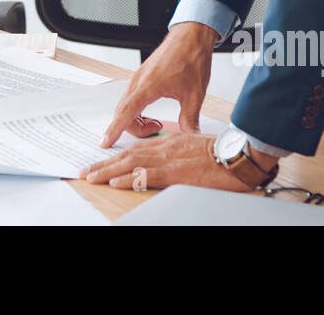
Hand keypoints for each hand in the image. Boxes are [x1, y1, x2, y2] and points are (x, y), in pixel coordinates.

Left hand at [82, 133, 264, 190]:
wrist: (238, 154)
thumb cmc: (222, 153)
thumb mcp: (194, 148)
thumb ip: (177, 153)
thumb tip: (166, 163)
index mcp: (168, 142)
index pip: (136, 149)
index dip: (116, 157)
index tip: (101, 164)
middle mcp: (165, 148)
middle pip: (128, 155)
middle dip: (104, 165)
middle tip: (85, 172)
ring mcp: (169, 160)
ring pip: (132, 164)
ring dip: (109, 171)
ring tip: (91, 177)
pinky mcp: (177, 172)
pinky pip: (148, 175)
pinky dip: (130, 178)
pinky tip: (117, 182)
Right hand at [99, 21, 216, 146]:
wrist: (190, 37)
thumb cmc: (191, 58)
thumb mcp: (195, 94)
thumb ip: (189, 119)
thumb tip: (188, 136)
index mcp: (149, 86)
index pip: (126, 112)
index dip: (114, 129)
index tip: (105, 142)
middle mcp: (138, 81)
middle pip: (123, 113)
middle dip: (134, 129)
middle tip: (157, 130)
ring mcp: (138, 78)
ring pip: (126, 106)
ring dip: (136, 120)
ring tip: (157, 123)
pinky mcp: (141, 77)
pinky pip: (130, 99)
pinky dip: (136, 111)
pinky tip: (151, 113)